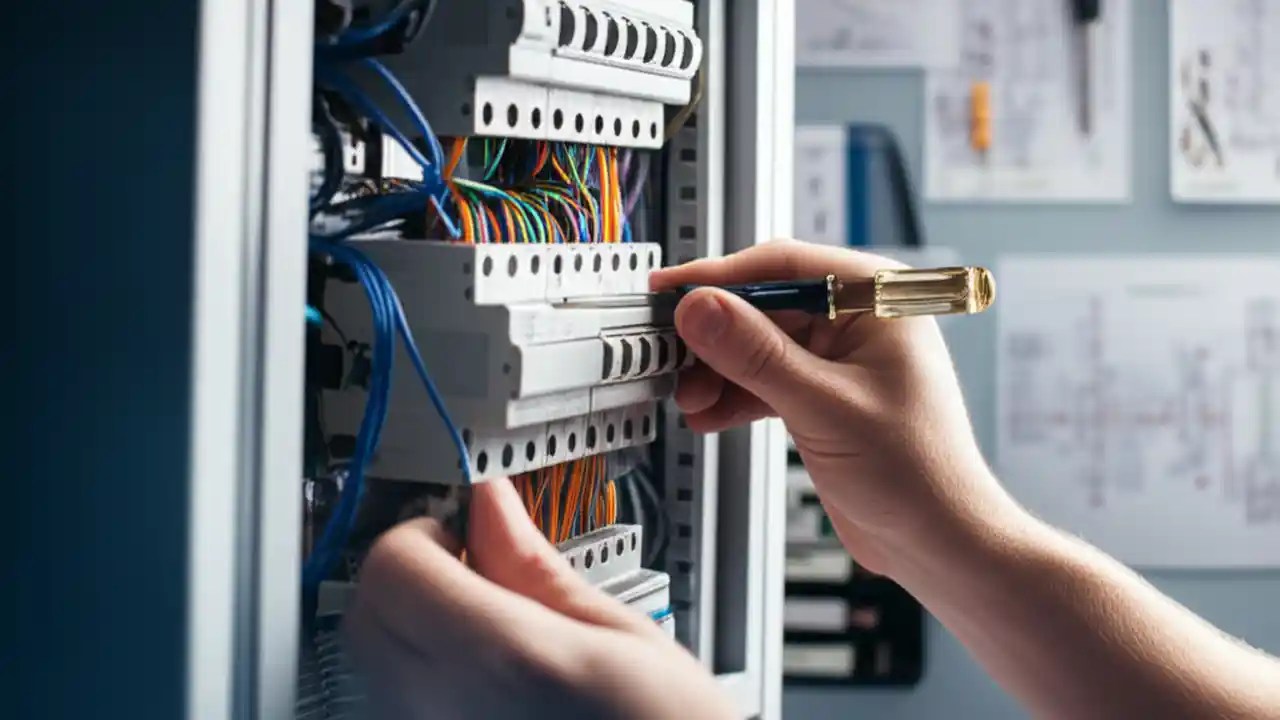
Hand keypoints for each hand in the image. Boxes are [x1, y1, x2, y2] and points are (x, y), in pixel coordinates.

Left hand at [344, 477, 735, 719]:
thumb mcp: (625, 636)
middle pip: (367, 612)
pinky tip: (488, 673)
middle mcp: (445, 710)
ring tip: (490, 622)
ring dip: (413, 623)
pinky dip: (423, 674)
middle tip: (476, 565)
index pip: (392, 565)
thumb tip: (491, 505)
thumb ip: (536, 568)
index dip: (424, 529)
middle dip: (410, 573)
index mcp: (499, 659)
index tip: (463, 525)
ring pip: (375, 660)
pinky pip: (401, 703)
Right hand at [652, 240, 1018, 575]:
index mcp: (876, 298)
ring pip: (757, 347)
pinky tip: (710, 415)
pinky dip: (735, 397)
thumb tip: (701, 309)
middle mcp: (857, 320)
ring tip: (691, 399)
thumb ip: (755, 355)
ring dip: (718, 372)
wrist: (938, 542)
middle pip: (762, 307)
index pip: (782, 267)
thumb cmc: (918, 473)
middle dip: (714, 338)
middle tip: (671, 356)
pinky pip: (765, 381)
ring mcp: (838, 360)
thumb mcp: (823, 406)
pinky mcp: (822, 396)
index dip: (719, 278)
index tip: (671, 290)